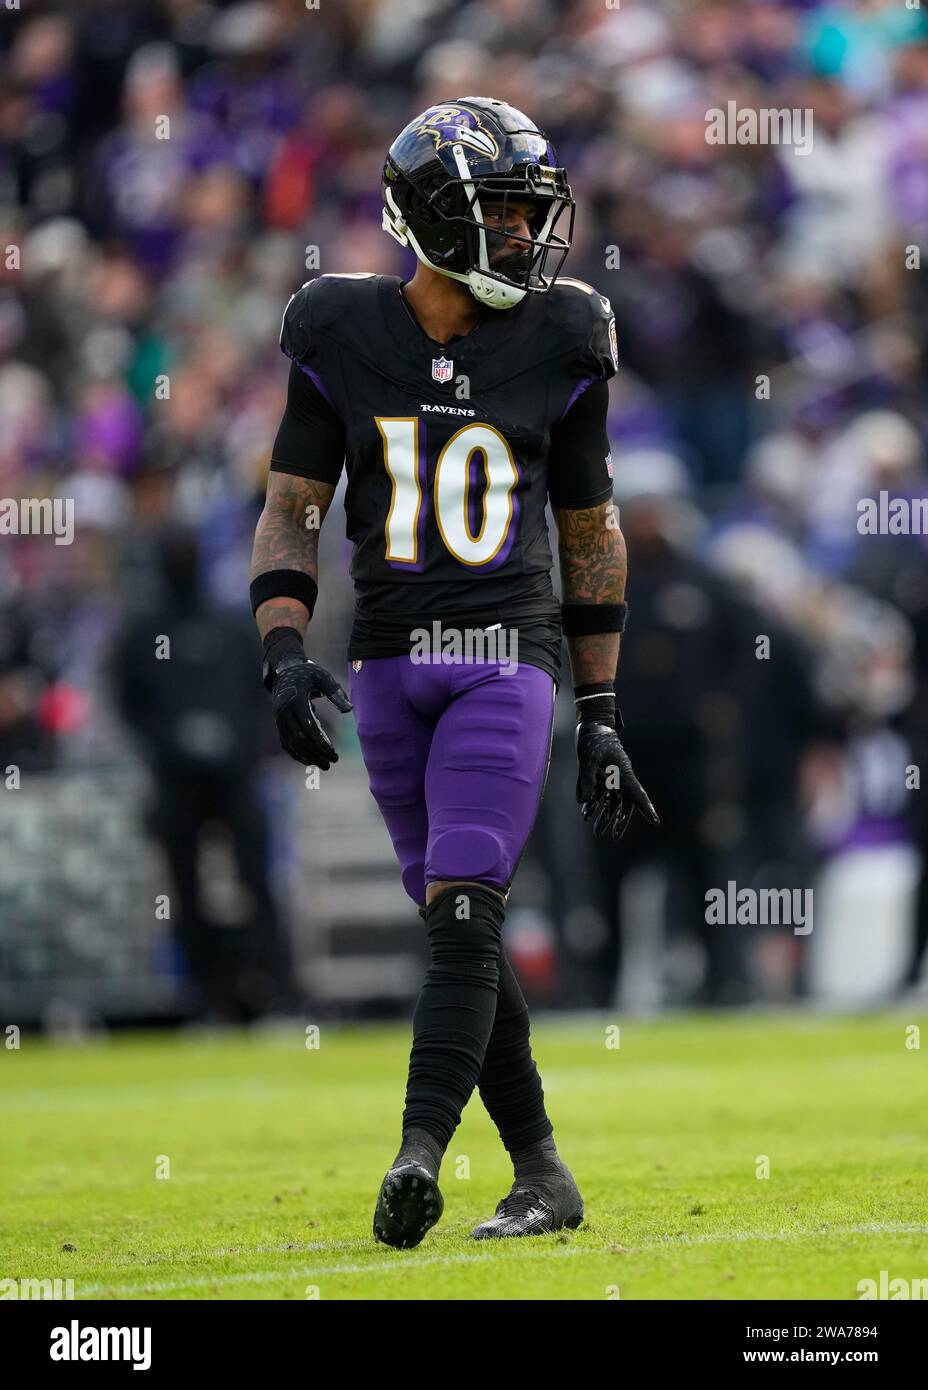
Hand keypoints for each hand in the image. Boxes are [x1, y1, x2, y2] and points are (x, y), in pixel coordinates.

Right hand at [270, 656, 352, 769]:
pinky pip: (286, 743)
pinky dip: (296, 754)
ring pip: (291, 744)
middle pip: (300, 739)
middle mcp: (285, 712)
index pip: (309, 728)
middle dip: (316, 753)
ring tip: (323, 765)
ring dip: (307, 757)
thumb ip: (335, 692)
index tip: (334, 753)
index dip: (321, 743)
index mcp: (296, 701)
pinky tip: (309, 760)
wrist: (283, 671)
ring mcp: (279, 719)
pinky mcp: (278, 724)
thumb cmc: (307, 673)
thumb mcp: (322, 677)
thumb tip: (349, 710)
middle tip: (331, 762)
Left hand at [575, 719, 658, 840]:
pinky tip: (585, 813)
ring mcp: (610, 777)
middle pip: (624, 803)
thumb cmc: (593, 739)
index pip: (637, 795)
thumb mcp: (588, 759)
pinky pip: (599, 794)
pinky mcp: (600, 774)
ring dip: (604, 816)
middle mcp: (619, 777)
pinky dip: (593, 804)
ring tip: (596, 832)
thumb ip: (586, 780)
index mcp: (623, 773)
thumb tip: (582, 802)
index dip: (646, 809)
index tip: (655, 822)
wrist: (591, 724)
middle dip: (619, 821)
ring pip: (611, 801)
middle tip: (614, 837)